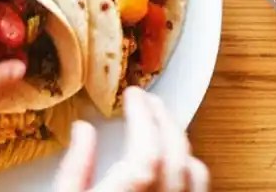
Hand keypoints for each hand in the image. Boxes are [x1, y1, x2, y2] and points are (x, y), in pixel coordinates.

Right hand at [57, 87, 209, 191]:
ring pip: (195, 175)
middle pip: (176, 158)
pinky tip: (174, 162)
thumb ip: (76, 169)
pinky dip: (191, 169)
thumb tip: (83, 129)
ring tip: (162, 125)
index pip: (146, 154)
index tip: (133, 94)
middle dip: (164, 121)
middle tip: (149, 101)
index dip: (144, 118)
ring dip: (181, 143)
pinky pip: (199, 190)